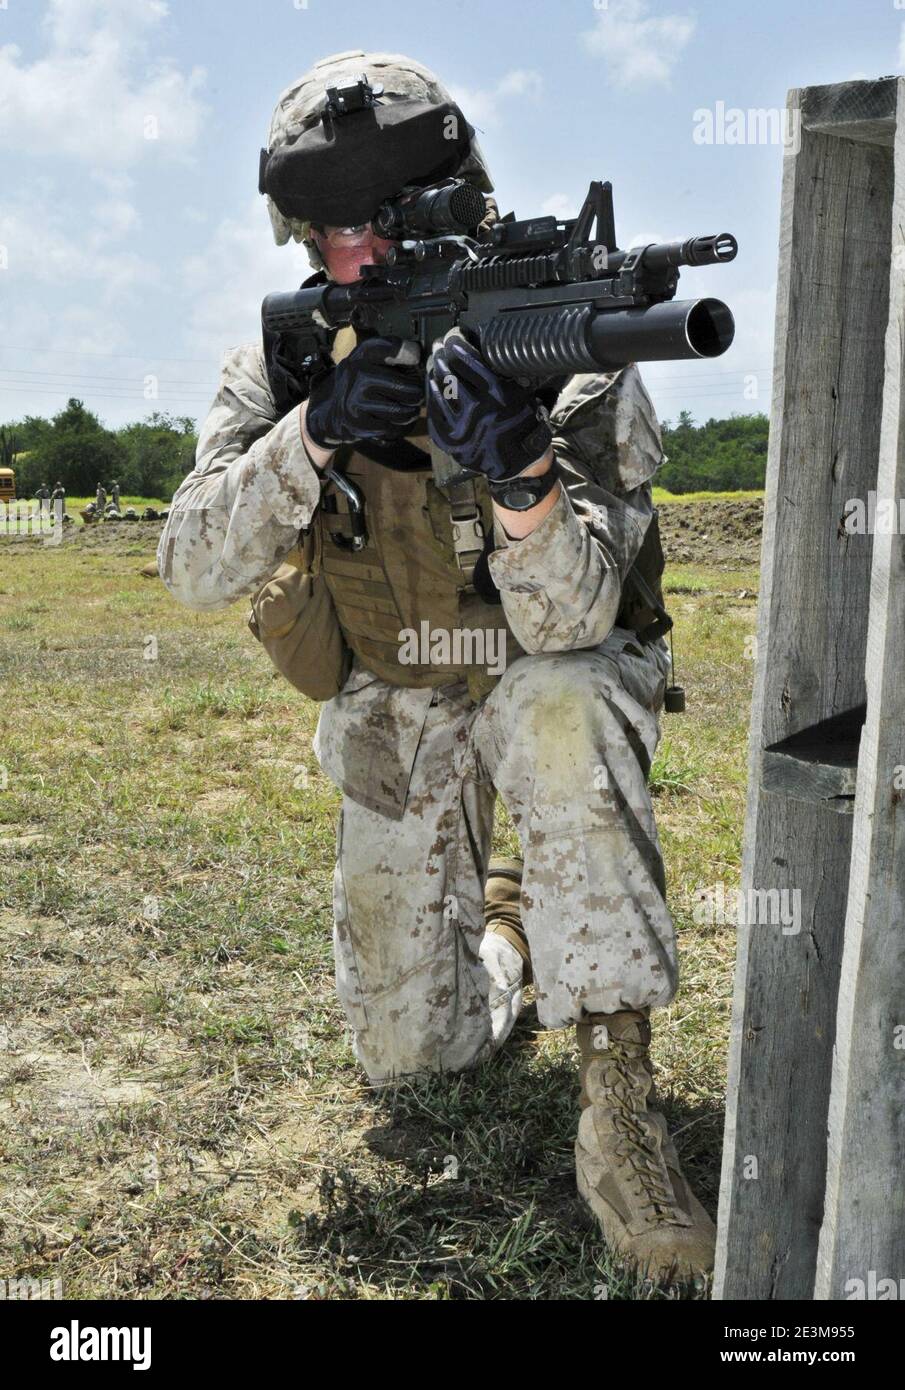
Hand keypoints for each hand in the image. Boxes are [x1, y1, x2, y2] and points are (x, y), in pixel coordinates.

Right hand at [305, 335, 423, 448]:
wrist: (330, 411)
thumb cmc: (359, 384)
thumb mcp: (367, 361)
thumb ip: (392, 352)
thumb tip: (418, 354)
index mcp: (362, 355)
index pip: (389, 347)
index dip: (408, 352)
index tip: (415, 358)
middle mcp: (358, 374)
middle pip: (406, 388)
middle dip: (417, 395)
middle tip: (416, 396)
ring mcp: (356, 400)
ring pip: (401, 411)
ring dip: (410, 413)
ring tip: (409, 410)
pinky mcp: (357, 423)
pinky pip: (391, 428)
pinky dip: (397, 427)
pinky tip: (393, 421)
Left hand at [427, 330, 552, 481]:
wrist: (519, 464)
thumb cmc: (523, 425)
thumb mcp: (521, 395)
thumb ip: (500, 375)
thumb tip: (475, 350)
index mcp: (497, 395)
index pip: (467, 359)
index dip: (456, 342)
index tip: (454, 335)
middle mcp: (476, 410)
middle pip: (449, 371)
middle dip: (443, 354)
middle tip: (440, 345)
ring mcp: (459, 427)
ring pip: (439, 390)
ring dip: (435, 371)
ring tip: (435, 361)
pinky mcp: (448, 441)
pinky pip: (434, 411)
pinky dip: (433, 394)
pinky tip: (433, 383)